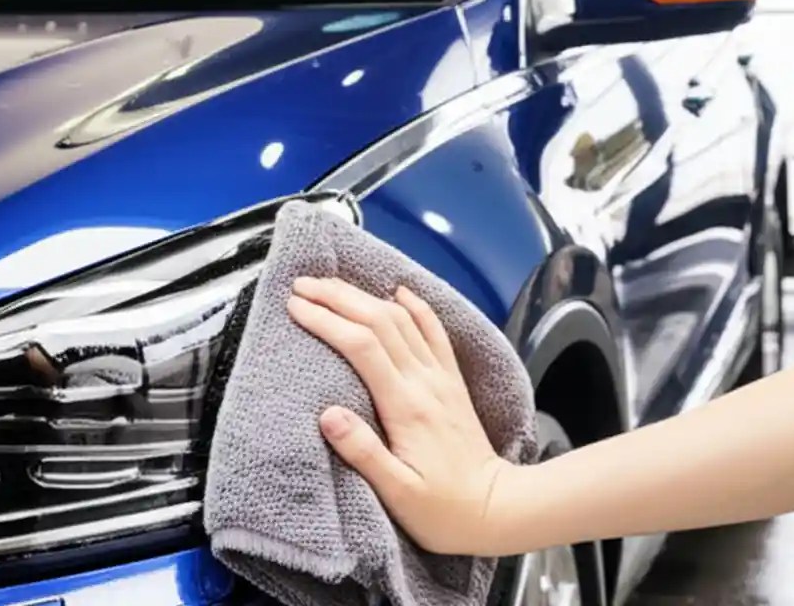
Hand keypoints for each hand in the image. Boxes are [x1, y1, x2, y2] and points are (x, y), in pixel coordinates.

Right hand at [287, 277, 517, 555]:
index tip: (295, 307)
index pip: (361, 345)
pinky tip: (399, 292)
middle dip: (337, 297)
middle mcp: (425, 382)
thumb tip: (327, 415)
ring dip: (365, 295)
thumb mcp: (397, 493)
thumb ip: (362, 452)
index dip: (326, 321)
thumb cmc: (444, 509)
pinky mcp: (452, 382)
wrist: (498, 509)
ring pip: (403, 319)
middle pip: (379, 320)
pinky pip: (434, 332)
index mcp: (406, 406)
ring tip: (332, 285)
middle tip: (302, 284)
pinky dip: (416, 306)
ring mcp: (441, 378)